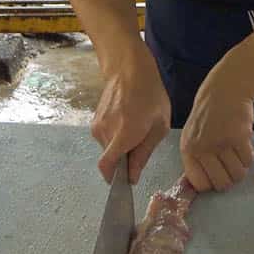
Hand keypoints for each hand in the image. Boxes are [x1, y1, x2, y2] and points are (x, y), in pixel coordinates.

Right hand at [91, 45, 170, 183]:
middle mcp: (105, 132)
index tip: (125, 182)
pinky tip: (127, 122)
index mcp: (124, 133)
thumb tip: (132, 177)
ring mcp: (96, 126)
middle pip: (111, 160)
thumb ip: (143, 154)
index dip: (114, 180)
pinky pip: (105, 139)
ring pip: (108, 149)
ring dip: (120, 147)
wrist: (129, 70)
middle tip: (141, 144)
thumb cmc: (150, 96)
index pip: (106, 167)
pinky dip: (115, 138)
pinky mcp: (94, 122)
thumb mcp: (159, 127)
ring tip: (136, 128)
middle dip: (124, 160)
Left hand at [180, 58, 253, 191]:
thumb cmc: (209, 111)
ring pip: (237, 174)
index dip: (211, 183)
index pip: (200, 184)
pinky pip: (248, 160)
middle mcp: (202, 148)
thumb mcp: (193, 133)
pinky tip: (244, 143)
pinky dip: (249, 156)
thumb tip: (205, 184)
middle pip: (222, 184)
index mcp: (187, 149)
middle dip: (229, 179)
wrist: (226, 86)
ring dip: (241, 168)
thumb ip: (196, 156)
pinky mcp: (239, 137)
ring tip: (237, 153)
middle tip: (231, 165)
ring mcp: (221, 143)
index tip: (217, 174)